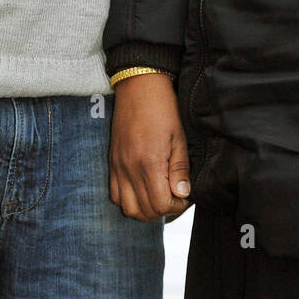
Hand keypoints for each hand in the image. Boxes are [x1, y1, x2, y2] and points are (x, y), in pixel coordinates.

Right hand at [109, 73, 191, 222]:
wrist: (138, 86)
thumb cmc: (162, 108)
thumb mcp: (178, 137)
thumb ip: (180, 168)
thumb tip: (183, 193)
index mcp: (149, 163)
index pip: (160, 204)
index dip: (177, 206)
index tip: (185, 196)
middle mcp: (129, 169)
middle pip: (143, 211)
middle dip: (163, 211)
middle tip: (175, 199)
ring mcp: (118, 167)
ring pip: (127, 208)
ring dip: (145, 210)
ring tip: (159, 197)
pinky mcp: (112, 162)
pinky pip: (115, 195)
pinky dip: (129, 201)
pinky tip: (142, 191)